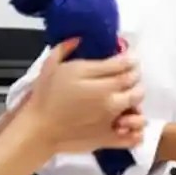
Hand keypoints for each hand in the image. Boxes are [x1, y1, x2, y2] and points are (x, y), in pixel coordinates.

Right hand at [25, 39, 144, 153]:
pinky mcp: (110, 136)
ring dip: (136, 99)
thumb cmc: (43, 98)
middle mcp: (106, 96)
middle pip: (134, 82)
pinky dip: (137, 128)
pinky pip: (134, 133)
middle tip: (128, 77)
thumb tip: (78, 38)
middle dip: (135, 77)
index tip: (128, 59)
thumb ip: (65, 49)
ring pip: (138, 104)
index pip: (124, 64)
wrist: (38, 130)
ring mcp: (111, 117)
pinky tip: (128, 122)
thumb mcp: (50, 66)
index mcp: (93, 77)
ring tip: (128, 99)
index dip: (130, 59)